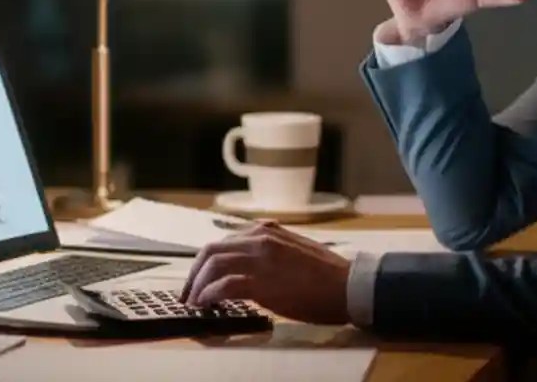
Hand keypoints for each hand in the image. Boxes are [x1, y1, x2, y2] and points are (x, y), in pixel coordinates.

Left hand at [179, 221, 350, 324]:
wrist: (348, 285)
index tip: (199, 278)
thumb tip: (251, 252)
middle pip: (210, 251)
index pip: (223, 242)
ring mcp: (259, 260)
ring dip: (198, 285)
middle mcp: (258, 239)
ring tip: (194, 302)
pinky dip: (210, 295)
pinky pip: (225, 286)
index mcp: (265, 231)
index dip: (205, 262)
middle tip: (188, 293)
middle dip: (194, 273)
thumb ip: (270, 244)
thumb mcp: (294, 247)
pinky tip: (206, 305)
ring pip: (213, 266)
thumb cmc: (326, 273)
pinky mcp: (262, 282)